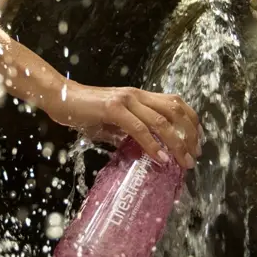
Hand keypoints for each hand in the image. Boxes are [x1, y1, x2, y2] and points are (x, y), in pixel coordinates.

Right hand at [43, 81, 202, 169]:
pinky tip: (160, 158)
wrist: (60, 98)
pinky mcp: (114, 109)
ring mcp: (126, 100)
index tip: (196, 142)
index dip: (191, 121)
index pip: (176, 103)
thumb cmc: (84, 112)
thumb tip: (145, 151)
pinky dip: (153, 145)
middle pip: (176, 110)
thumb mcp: (112, 123)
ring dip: (177, 143)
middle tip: (194, 156)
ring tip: (183, 162)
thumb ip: (129, 133)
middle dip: (190, 134)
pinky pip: (140, 128)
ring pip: (162, 120)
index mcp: (140, 96)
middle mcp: (138, 95)